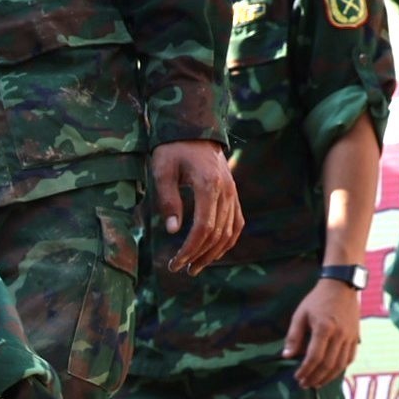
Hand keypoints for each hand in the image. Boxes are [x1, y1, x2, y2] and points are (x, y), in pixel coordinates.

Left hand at [149, 141, 243, 274]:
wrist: (195, 130)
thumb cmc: (173, 149)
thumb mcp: (162, 171)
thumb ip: (168, 200)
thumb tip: (172, 230)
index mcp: (209, 186)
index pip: (203, 228)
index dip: (189, 250)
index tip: (174, 264)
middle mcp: (226, 191)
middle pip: (218, 233)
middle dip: (198, 255)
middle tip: (179, 268)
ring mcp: (233, 193)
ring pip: (231, 231)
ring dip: (214, 253)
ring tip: (194, 267)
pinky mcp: (233, 194)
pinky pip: (237, 222)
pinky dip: (227, 240)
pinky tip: (213, 253)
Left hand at [284, 279, 362, 389]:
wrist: (341, 286)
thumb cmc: (317, 300)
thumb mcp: (300, 315)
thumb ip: (293, 337)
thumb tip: (286, 356)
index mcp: (324, 329)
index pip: (314, 357)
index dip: (305, 370)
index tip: (297, 377)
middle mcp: (340, 334)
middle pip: (328, 364)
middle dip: (315, 377)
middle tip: (304, 385)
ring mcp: (351, 336)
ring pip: (341, 364)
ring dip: (328, 377)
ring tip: (316, 383)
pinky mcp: (356, 336)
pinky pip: (351, 357)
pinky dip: (341, 368)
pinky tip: (331, 374)